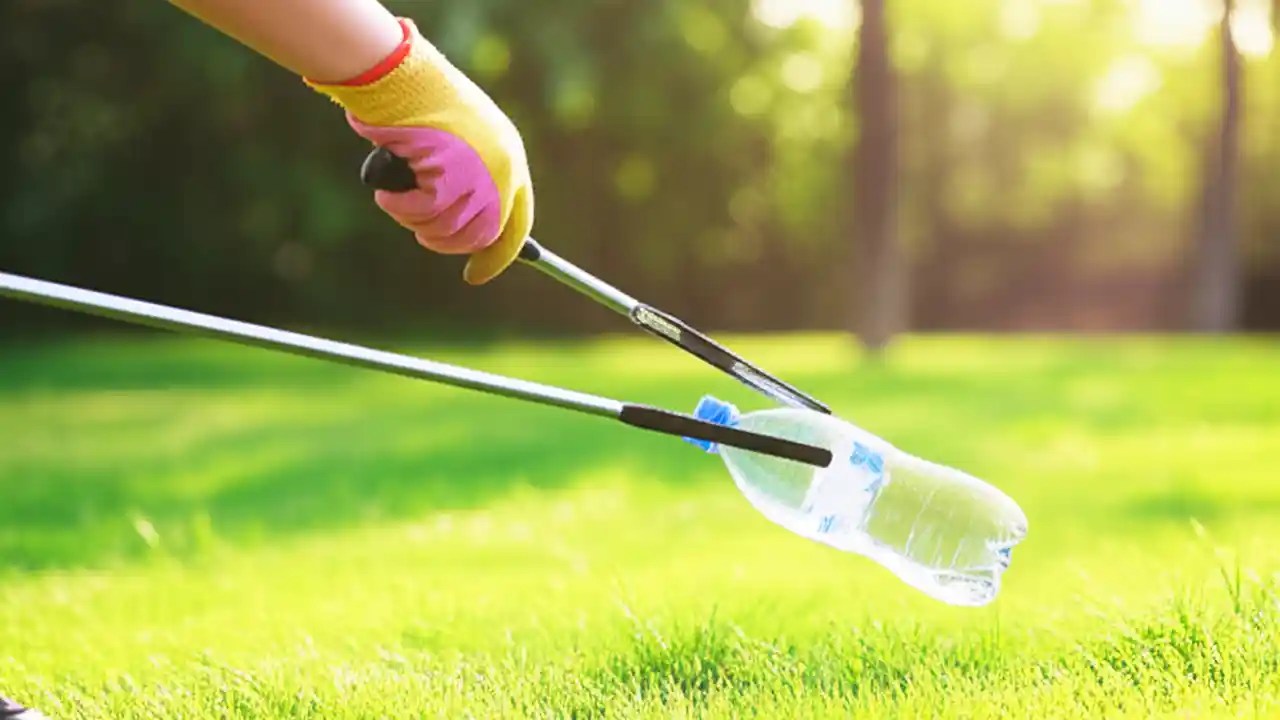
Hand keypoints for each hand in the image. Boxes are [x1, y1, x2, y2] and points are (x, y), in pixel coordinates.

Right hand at [308, 19, 532, 284]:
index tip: (477, 275)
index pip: (518, 222)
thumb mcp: (456, 142)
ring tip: (397, 200)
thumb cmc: (417, 103)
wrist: (400, 75)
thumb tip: (456, 228)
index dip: (498, 254)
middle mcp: (504, 168)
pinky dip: (400, 209)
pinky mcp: (452, 175)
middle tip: (421, 230)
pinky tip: (387, 194)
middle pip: (482, 235)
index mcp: (510, 158)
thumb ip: (467, 179)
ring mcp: (481, 173)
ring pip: (450, 229)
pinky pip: (424, 213)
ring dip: (417, 221)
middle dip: (446, 242)